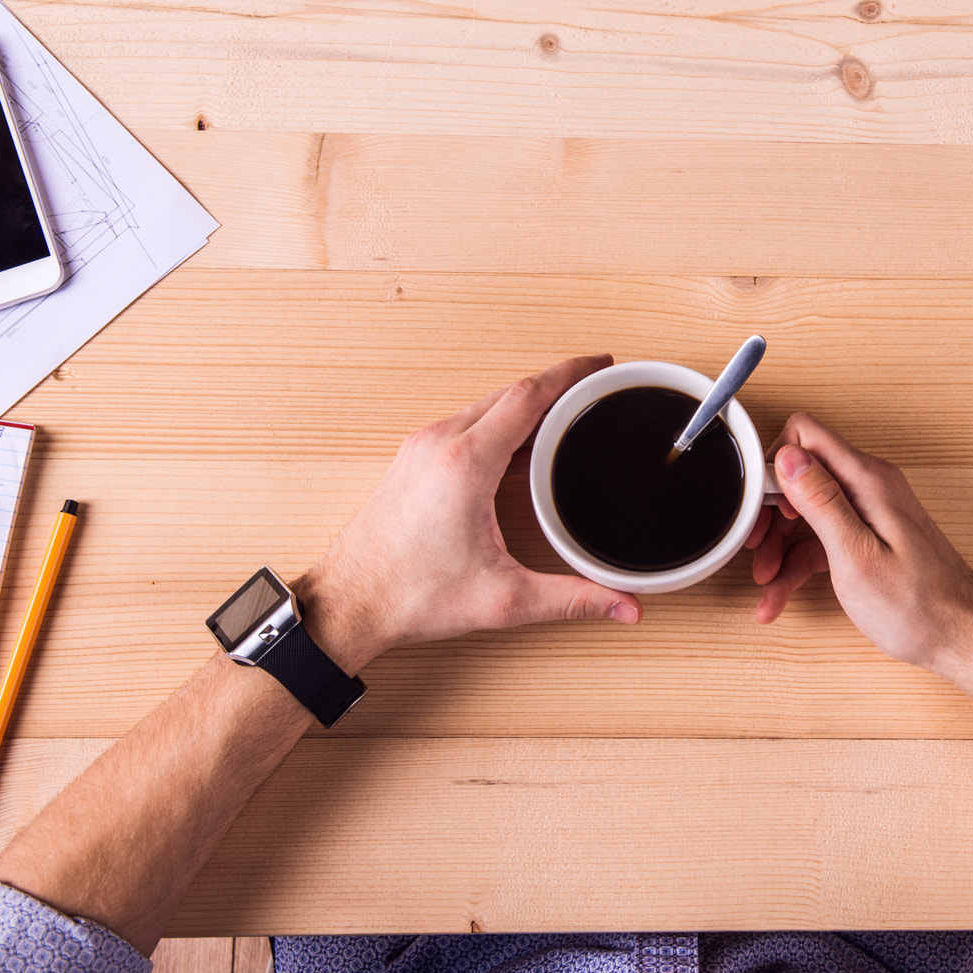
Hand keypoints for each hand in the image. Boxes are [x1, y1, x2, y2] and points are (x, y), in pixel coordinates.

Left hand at [295, 355, 642, 670]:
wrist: (347, 603)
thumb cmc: (408, 595)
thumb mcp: (504, 599)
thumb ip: (573, 599)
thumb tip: (625, 607)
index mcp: (466, 462)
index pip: (529, 395)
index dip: (571, 374)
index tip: (601, 365)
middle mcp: (440, 443)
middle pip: (510, 392)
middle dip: (557, 384)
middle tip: (595, 387)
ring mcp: (422, 448)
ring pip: (485, 405)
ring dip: (526, 402)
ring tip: (565, 412)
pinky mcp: (412, 460)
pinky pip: (466, 421)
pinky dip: (499, 420)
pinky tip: (518, 442)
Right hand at [746, 413, 972, 673]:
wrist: (961, 639)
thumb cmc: (919, 606)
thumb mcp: (856, 555)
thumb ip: (821, 502)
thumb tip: (789, 456)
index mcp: (867, 481)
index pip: (806, 435)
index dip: (773, 464)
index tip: (757, 503)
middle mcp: (870, 487)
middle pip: (801, 476)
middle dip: (771, 512)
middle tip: (756, 548)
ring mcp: (870, 512)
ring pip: (807, 514)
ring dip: (780, 547)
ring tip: (767, 585)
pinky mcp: (869, 538)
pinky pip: (823, 540)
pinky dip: (798, 565)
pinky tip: (781, 596)